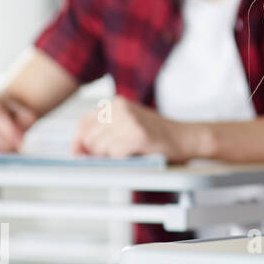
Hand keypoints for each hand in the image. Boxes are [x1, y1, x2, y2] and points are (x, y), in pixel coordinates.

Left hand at [72, 97, 196, 160]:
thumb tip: (77, 147)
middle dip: (95, 152)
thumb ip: (103, 130)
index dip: (78, 142)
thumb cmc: (157, 135)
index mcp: (116, 103)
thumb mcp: (127, 123)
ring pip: (100, 147)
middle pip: (88, 137)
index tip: (79, 154)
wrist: (186, 138)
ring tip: (128, 153)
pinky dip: (122, 159)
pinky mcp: (138, 135)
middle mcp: (121, 109)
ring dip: (110, 157)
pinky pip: (115, 154)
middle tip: (112, 156)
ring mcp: (130, 121)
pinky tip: (135, 154)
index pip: (83, 123)